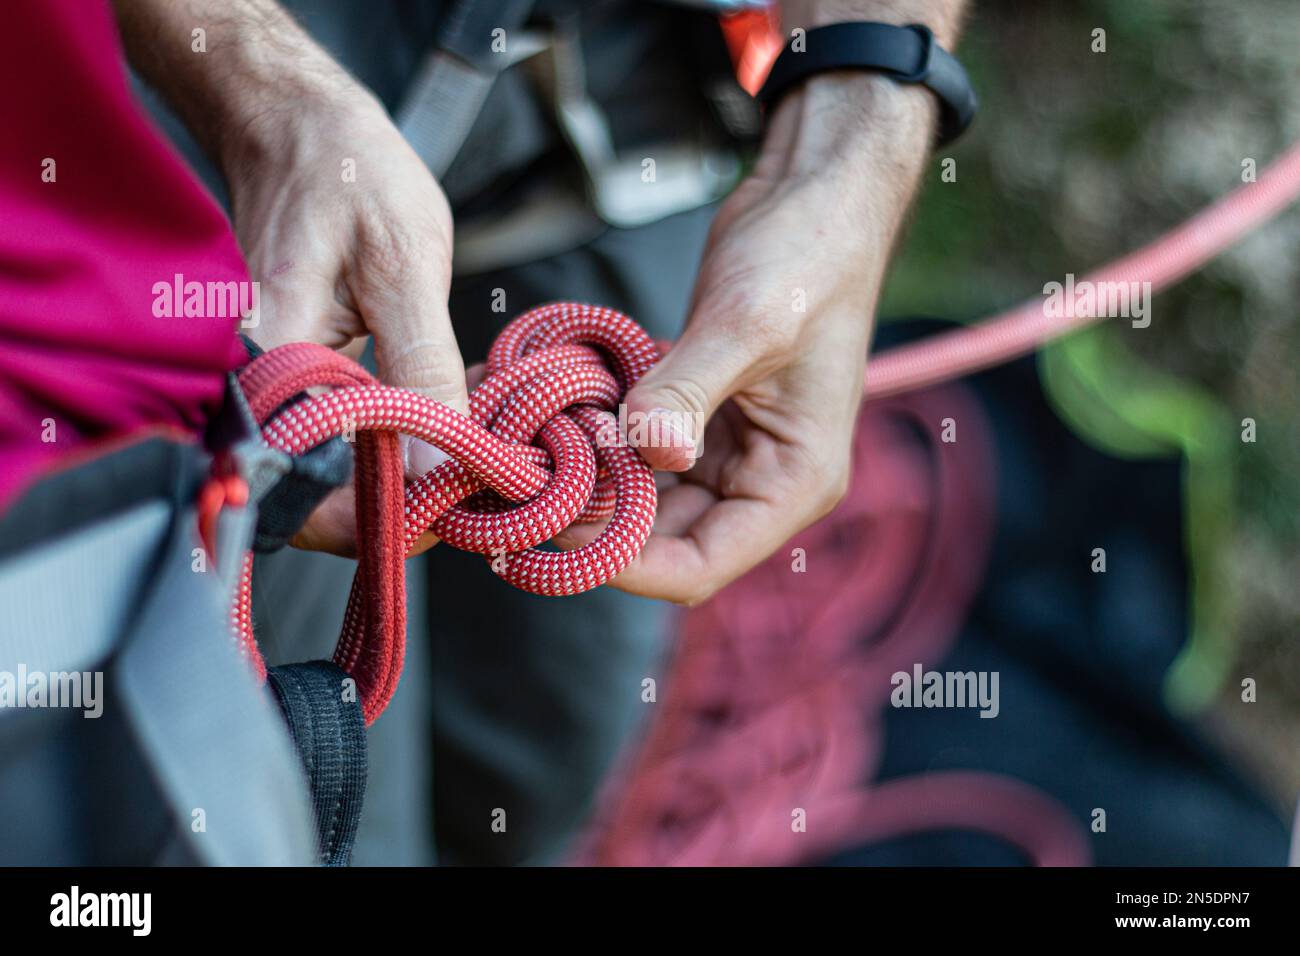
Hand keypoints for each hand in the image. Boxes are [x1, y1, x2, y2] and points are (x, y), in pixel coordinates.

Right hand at [225, 87, 464, 554]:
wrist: (301, 130)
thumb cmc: (348, 178)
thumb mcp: (404, 268)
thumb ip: (422, 369)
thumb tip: (434, 467)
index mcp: (268, 361)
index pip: (303, 487)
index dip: (369, 520)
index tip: (440, 515)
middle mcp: (255, 385)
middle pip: (314, 494)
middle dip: (394, 506)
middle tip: (472, 484)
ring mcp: (272, 384)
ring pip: (330, 469)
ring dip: (400, 474)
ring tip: (470, 454)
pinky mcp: (296, 377)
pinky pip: (339, 434)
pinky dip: (393, 439)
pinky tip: (446, 421)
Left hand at [561, 73, 937, 602]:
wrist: (815, 196)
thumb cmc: (808, 258)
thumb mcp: (748, 324)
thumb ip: (689, 390)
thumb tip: (646, 451)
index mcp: (793, 483)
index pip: (701, 566)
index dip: (624, 565)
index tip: (554, 531)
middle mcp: (760, 481)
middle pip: (662, 540)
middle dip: (594, 521)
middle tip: (521, 489)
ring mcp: (725, 449)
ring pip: (641, 497)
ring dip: (587, 480)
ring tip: (524, 454)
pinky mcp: (696, 413)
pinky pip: (636, 447)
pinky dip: (594, 436)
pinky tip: (546, 415)